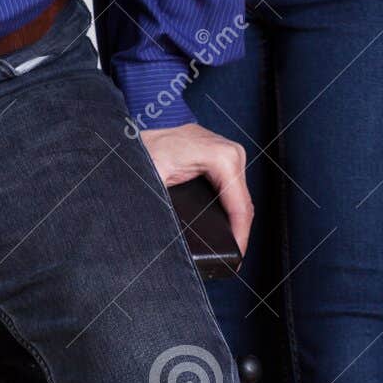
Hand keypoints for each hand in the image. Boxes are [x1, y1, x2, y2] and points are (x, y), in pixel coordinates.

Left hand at [141, 121, 252, 254]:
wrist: (140, 122)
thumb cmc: (144, 145)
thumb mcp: (154, 181)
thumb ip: (169, 208)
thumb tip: (177, 239)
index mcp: (222, 158)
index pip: (240, 208)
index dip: (239, 238)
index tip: (235, 259)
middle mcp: (232, 153)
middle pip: (243, 206)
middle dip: (237, 234)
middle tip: (229, 261)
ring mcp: (229, 154)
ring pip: (239, 199)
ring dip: (234, 223)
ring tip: (228, 248)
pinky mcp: (223, 158)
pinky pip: (232, 191)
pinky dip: (229, 210)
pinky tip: (223, 226)